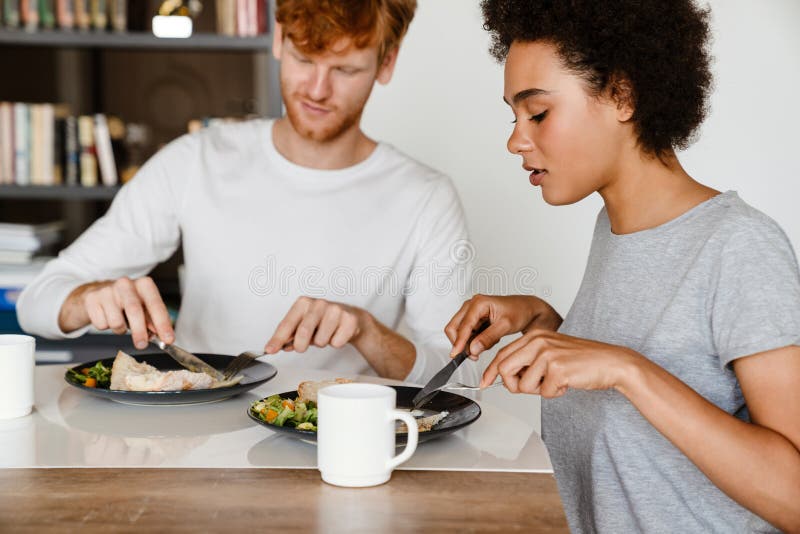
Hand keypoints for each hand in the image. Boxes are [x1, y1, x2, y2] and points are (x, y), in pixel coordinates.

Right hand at [59, 276, 173, 349]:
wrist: (98, 294)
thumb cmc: (126, 302)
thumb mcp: (143, 308)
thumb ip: (153, 321)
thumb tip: (161, 336)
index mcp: (144, 284)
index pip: (155, 305)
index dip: (163, 324)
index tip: (168, 339)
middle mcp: (125, 284)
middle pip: (134, 311)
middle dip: (140, 332)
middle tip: (142, 345)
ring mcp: (107, 290)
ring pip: (116, 321)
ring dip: (120, 330)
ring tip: (121, 323)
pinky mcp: (91, 299)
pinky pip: (101, 324)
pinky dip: (106, 327)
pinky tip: (107, 318)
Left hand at [264, 296, 362, 353]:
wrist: (349, 317)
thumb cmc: (322, 320)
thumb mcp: (303, 324)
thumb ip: (288, 335)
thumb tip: (274, 347)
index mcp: (303, 303)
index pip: (287, 324)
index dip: (277, 339)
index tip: (270, 350)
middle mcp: (319, 304)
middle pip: (303, 332)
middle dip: (300, 345)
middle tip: (302, 346)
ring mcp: (335, 310)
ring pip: (321, 341)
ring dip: (321, 343)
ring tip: (325, 334)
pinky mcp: (349, 320)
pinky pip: (336, 343)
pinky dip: (335, 343)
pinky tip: (337, 333)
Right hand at [445, 294, 561, 358]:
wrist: (527, 310)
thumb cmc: (520, 311)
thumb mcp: (506, 325)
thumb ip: (488, 338)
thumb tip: (473, 348)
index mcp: (478, 303)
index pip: (463, 325)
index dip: (459, 341)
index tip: (456, 354)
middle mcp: (471, 306)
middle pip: (454, 327)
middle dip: (461, 343)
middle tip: (473, 355)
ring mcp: (471, 313)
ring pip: (459, 332)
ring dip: (468, 343)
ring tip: (487, 345)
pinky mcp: (474, 320)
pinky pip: (467, 334)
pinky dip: (474, 342)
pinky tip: (488, 341)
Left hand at [481, 329, 641, 395]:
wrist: (610, 362)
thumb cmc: (581, 361)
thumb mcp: (549, 354)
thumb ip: (528, 361)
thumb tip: (507, 378)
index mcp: (534, 335)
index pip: (502, 354)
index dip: (491, 372)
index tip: (484, 383)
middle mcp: (537, 341)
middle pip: (505, 369)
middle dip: (514, 385)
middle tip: (532, 386)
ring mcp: (546, 354)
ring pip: (523, 384)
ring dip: (539, 390)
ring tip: (556, 381)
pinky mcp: (557, 368)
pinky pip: (543, 392)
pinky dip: (555, 393)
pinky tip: (567, 383)